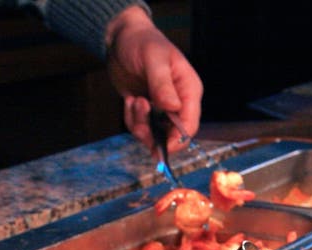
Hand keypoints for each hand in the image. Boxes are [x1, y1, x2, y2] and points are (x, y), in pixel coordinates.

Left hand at [105, 6, 202, 152]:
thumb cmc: (142, 43)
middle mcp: (179, 103)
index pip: (190, 125)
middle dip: (153, 132)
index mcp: (189, 90)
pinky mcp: (147, 113)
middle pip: (173, 136)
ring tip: (133, 100)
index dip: (178, 140)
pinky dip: (131, 119)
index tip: (162, 147)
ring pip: (154, 136)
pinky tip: (129, 100)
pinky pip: (140, 129)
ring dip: (139, 124)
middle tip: (139, 114)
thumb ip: (162, 84)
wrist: (121, 40)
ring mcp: (162, 110)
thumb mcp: (153, 59)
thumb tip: (173, 107)